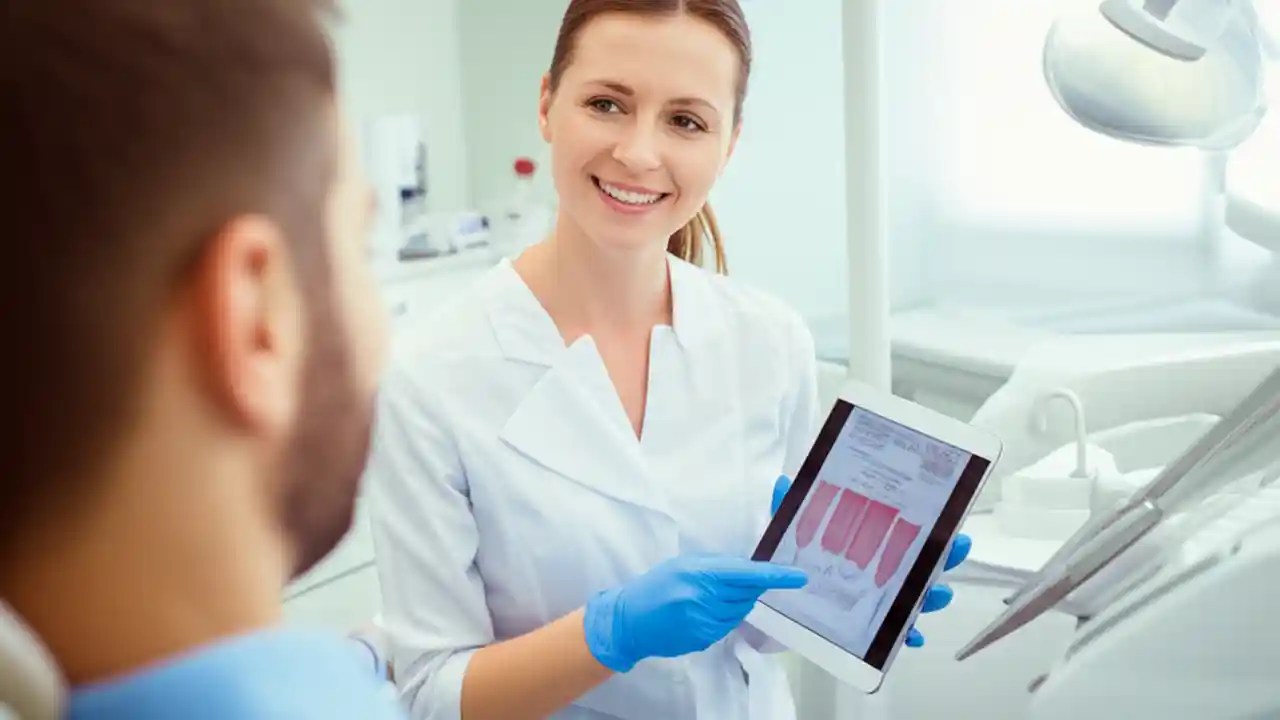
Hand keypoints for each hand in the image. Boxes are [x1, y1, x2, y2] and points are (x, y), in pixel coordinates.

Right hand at [584, 554, 808, 672]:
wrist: (630, 620)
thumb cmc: (656, 585)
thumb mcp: (684, 564)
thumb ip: (716, 565)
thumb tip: (747, 569)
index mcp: (701, 573)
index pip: (747, 574)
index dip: (775, 576)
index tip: (798, 577)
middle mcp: (705, 598)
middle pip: (748, 594)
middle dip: (747, 587)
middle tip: (725, 583)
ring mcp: (705, 622)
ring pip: (740, 611)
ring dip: (734, 603)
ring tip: (708, 598)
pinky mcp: (704, 639)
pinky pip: (727, 626)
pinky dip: (723, 617)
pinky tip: (702, 612)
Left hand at [770, 476, 971, 647]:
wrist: (765, 604)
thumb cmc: (783, 566)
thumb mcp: (783, 536)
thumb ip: (786, 511)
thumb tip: (783, 482)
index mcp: (862, 547)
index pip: (900, 535)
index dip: (927, 528)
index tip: (947, 520)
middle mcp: (874, 573)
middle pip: (917, 565)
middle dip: (943, 557)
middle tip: (958, 547)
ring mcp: (872, 602)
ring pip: (912, 599)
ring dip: (930, 597)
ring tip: (939, 593)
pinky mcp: (863, 630)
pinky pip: (891, 636)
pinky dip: (904, 635)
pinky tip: (913, 635)